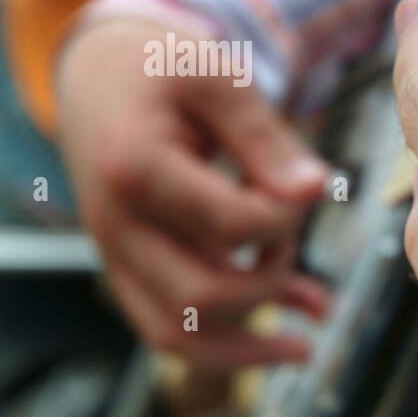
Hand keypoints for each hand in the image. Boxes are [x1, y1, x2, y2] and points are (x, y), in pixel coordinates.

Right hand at [57, 18, 330, 367]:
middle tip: (293, 235)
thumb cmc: (166, 72)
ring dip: (251, 344)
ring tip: (314, 336)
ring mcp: (116, 255)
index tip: (308, 188)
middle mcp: (116, 224)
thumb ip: (267, 140)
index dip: (286, 217)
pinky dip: (232, 338)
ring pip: (177, 334)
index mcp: (136, 168)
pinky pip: (172, 327)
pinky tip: (294, 324)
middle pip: (199, 296)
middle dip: (269, 277)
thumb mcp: (221, 82)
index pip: (231, 225)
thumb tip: (318, 192)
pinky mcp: (130, 271)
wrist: (99, 77)